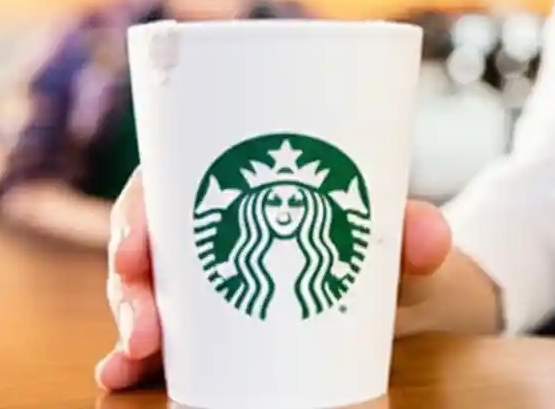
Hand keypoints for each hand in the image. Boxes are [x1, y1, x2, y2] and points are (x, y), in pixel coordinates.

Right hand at [94, 170, 455, 390]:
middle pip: (147, 247)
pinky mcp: (212, 326)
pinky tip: (123, 378)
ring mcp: (205, 279)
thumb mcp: (395, 233)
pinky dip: (139, 359)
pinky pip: (166, 339)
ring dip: (131, 327)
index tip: (134, 250)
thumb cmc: (382, 240)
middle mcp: (209, 226)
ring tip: (132, 361)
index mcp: (233, 177)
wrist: (402, 289)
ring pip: (148, 295)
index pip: (165, 182)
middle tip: (145, 331)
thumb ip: (413, 232)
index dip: (137, 215)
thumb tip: (430, 239)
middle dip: (132, 290)